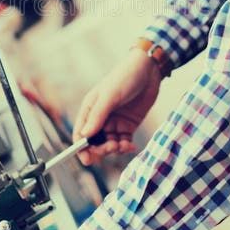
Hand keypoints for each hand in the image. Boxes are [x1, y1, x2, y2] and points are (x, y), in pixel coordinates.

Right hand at [74, 49, 161, 165]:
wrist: (148, 69)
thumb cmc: (125, 77)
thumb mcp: (110, 95)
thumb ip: (98, 115)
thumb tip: (85, 135)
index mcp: (90, 108)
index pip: (81, 132)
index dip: (81, 148)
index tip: (87, 160)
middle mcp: (100, 117)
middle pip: (95, 142)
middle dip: (101, 149)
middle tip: (112, 147)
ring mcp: (115, 122)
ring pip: (110, 144)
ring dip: (115, 149)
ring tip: (124, 145)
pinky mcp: (129, 125)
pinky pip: (124, 141)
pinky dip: (126, 147)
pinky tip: (131, 146)